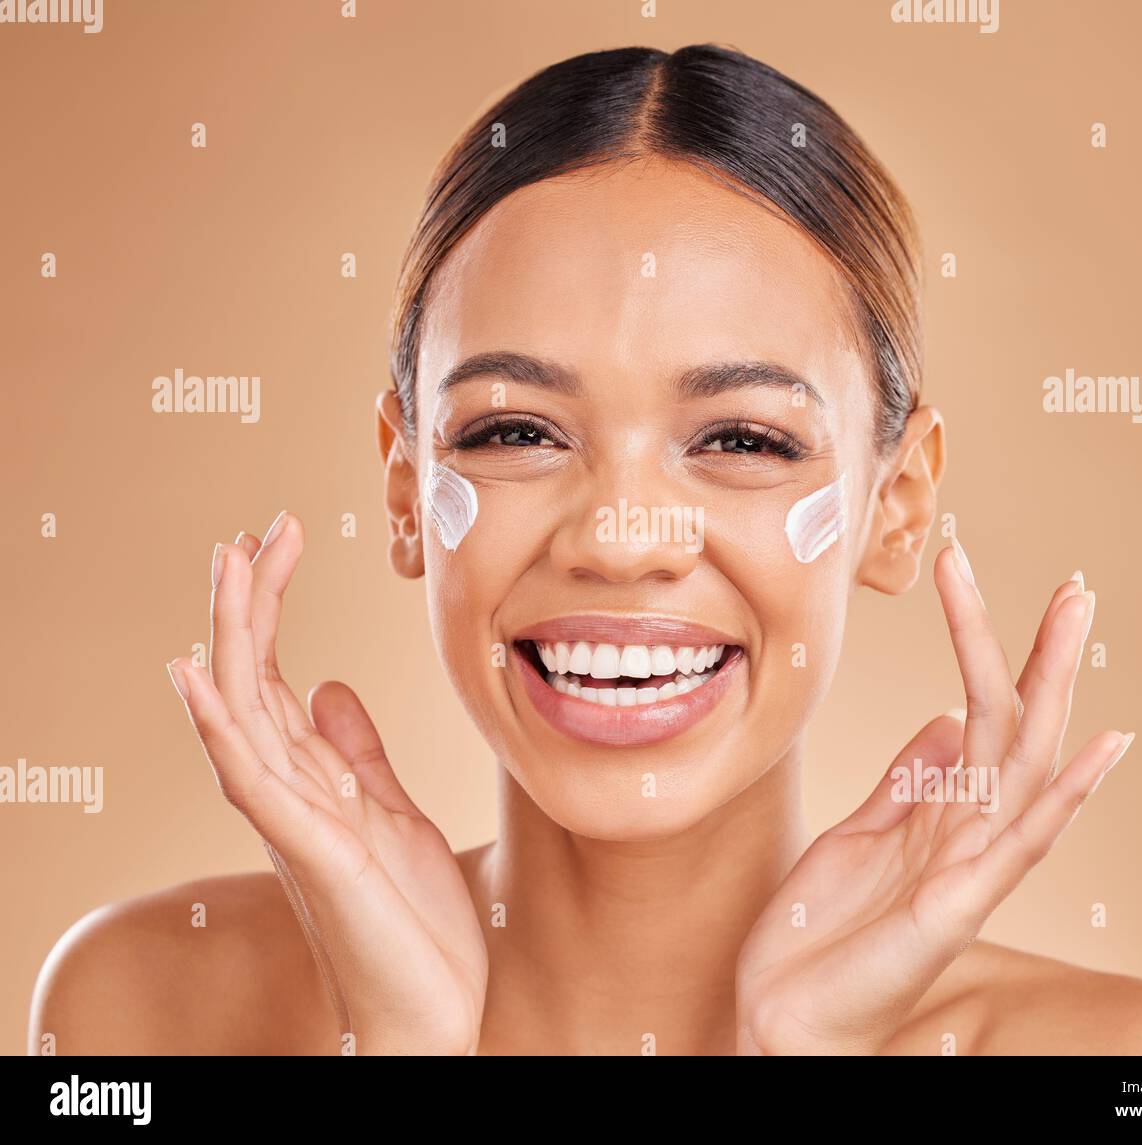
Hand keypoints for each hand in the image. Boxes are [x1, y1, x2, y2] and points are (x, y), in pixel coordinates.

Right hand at [165, 513, 486, 1054]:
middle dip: (251, 601)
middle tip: (254, 529)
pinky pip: (255, 778)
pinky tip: (199, 675)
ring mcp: (294, 820)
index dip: (271, 607)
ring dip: (232, 637)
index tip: (280, 538)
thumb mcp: (392, 813)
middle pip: (252, 678)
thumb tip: (329, 690)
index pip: (275, 675)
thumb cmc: (409, 919)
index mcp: (310, 779)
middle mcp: (289, 792)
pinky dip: (222, 724)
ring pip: (243, 712)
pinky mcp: (315, 850)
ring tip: (226, 566)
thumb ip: (357, 756)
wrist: (430, 1009)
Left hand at [734, 545, 1131, 1054]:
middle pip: (1015, 726)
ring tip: (1072, 621)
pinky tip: (1095, 749)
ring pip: (1023, 763)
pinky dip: (1062, 797)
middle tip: (1072, 585)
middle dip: (1041, 653)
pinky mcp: (958, 906)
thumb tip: (945, 714)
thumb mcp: (862, 830)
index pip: (978, 713)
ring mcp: (969, 867)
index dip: (985, 646)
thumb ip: (907, 778)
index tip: (974, 577)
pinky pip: (1018, 845)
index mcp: (941, 810)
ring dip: (1049, 689)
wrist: (784, 1007)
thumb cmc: (822, 928)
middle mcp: (966, 831)